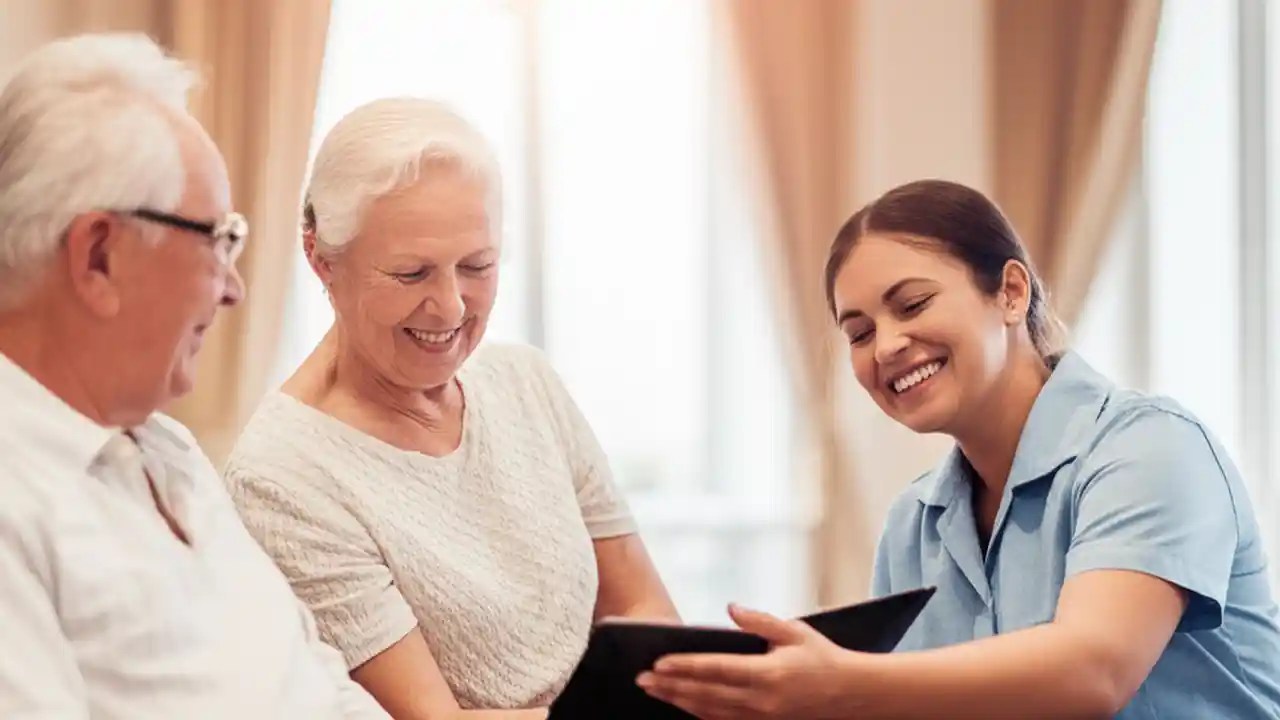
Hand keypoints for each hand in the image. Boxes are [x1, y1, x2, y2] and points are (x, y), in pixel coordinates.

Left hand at [636, 604, 857, 719]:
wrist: (853, 695)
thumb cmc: (823, 658)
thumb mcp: (794, 631)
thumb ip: (759, 620)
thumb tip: (730, 608)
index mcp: (769, 674)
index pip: (716, 670)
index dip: (685, 667)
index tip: (659, 663)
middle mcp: (762, 701)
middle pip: (705, 694)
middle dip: (671, 687)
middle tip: (641, 678)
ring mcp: (762, 717)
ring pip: (710, 712)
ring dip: (679, 701)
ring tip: (654, 691)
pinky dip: (700, 714)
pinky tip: (683, 706)